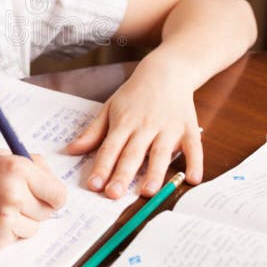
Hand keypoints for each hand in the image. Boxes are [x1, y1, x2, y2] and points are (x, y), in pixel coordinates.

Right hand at [0, 151, 66, 249]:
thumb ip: (28, 164)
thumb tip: (51, 177)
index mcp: (16, 169)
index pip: (58, 193)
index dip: (53, 194)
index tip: (46, 193)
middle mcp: (13, 195)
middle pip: (49, 211)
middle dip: (36, 205)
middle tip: (14, 196)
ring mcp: (5, 220)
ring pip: (34, 227)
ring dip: (23, 219)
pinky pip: (17, 237)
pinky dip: (8, 229)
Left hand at [66, 60, 202, 198]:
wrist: (166, 72)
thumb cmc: (134, 94)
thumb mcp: (109, 108)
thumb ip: (93, 132)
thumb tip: (71, 150)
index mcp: (124, 122)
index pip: (110, 148)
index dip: (102, 167)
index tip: (94, 185)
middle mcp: (145, 126)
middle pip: (132, 154)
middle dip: (122, 175)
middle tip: (113, 194)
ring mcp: (168, 128)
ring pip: (160, 153)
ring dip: (154, 173)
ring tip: (147, 192)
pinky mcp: (188, 128)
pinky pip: (193, 147)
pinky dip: (195, 163)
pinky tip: (193, 179)